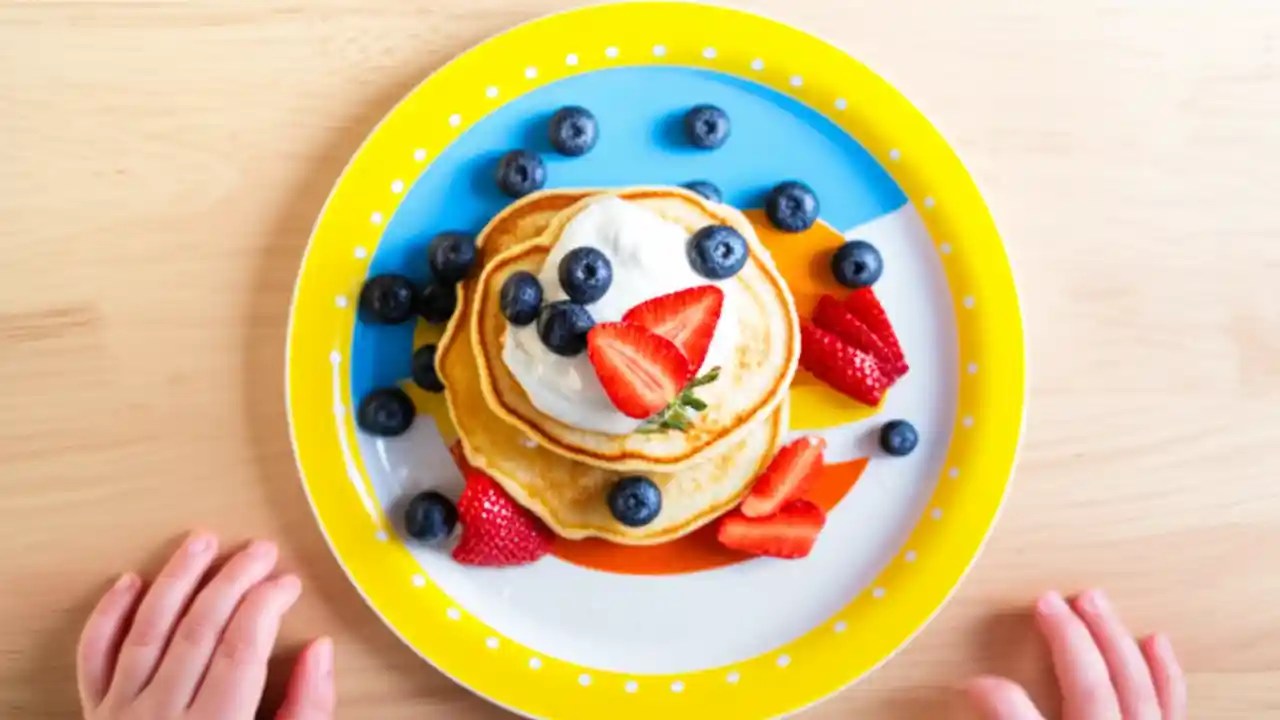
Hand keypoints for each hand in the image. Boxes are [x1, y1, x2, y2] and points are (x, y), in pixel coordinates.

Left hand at [76, 532, 335, 718]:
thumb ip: (306, 713)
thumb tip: (321, 653)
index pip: (242, 646)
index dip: (267, 604)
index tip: (288, 584)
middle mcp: (162, 718)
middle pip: (199, 628)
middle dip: (233, 579)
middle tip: (258, 551)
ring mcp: (121, 717)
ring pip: (147, 630)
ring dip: (176, 579)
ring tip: (201, 543)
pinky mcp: (94, 719)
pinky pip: (95, 658)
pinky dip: (108, 618)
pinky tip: (129, 584)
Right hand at [967, 589, 1185, 719]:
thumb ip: (1010, 719)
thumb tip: (976, 689)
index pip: (1037, 707)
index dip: (1001, 693)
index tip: (972, 681)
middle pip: (1098, 684)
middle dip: (1074, 637)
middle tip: (1049, 600)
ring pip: (1139, 686)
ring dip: (1116, 640)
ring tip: (1097, 603)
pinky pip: (1172, 705)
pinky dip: (1165, 673)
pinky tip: (1156, 644)